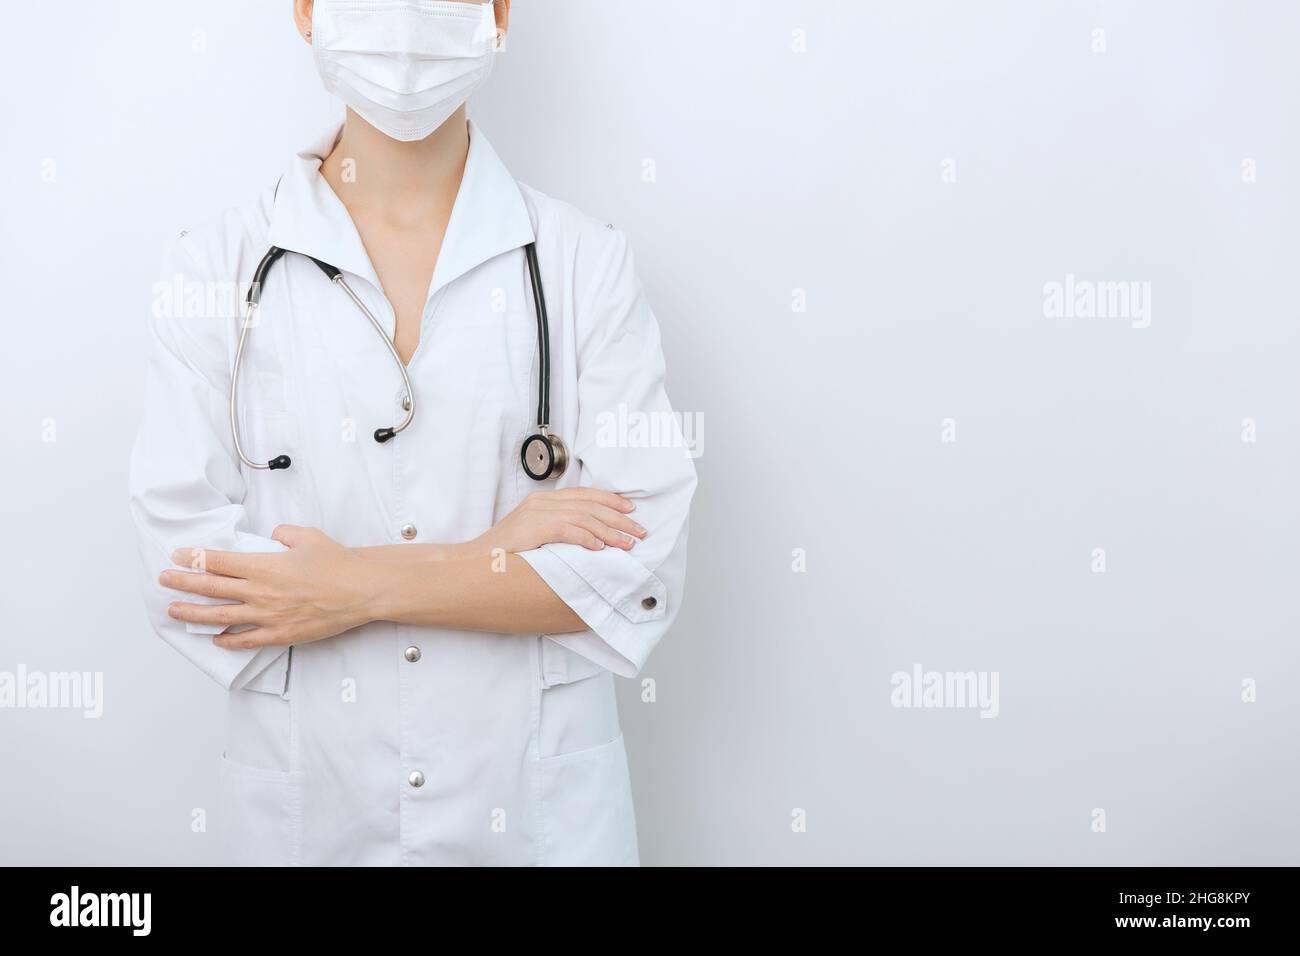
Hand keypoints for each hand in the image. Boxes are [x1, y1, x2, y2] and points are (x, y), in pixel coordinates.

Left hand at [160, 525, 376, 649]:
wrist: (360, 591)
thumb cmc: (337, 563)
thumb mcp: (307, 536)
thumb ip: (283, 534)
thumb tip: (272, 538)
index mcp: (263, 566)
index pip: (218, 562)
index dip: (194, 557)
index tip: (177, 555)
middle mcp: (259, 592)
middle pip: (210, 588)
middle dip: (183, 583)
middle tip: (164, 580)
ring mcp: (267, 616)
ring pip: (219, 617)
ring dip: (193, 614)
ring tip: (174, 611)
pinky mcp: (280, 634)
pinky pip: (246, 640)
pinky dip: (227, 641)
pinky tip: (215, 639)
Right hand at [472, 487, 644, 554]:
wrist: (471, 561)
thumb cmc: (503, 555)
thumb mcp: (534, 537)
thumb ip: (557, 532)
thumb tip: (590, 540)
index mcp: (543, 501)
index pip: (584, 495)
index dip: (611, 501)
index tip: (631, 510)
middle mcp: (541, 502)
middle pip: (589, 505)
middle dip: (619, 518)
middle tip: (639, 530)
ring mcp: (536, 513)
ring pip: (583, 517)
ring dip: (610, 531)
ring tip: (628, 543)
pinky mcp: (532, 528)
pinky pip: (566, 530)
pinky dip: (586, 538)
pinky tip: (600, 548)